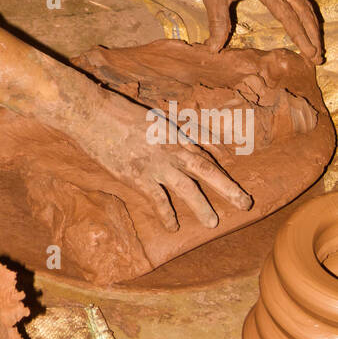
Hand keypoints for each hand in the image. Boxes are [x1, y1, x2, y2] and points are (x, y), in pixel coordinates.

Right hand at [83, 92, 252, 231]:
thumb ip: (163, 130)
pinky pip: (158, 200)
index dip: (218, 169)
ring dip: (202, 206)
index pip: (202, 153)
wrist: (92, 115)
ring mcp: (156, 164)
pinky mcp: (138, 176)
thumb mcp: (147, 116)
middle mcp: (170, 149)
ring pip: (188, 188)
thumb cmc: (115, 112)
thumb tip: (174, 138)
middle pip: (206, 170)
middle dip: (228, 188)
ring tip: (213, 224)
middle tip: (245, 204)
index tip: (231, 182)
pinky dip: (167, 214)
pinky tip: (173, 226)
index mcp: (173, 132)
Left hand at [192, 0, 321, 63]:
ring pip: (303, 4)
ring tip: (316, 47)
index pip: (287, 14)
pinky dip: (305, 16)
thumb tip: (215, 48)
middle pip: (302, 10)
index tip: (309, 53)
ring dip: (312, 26)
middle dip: (312, 34)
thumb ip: (217, 22)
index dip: (299, 35)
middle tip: (318, 58)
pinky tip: (307, 28)